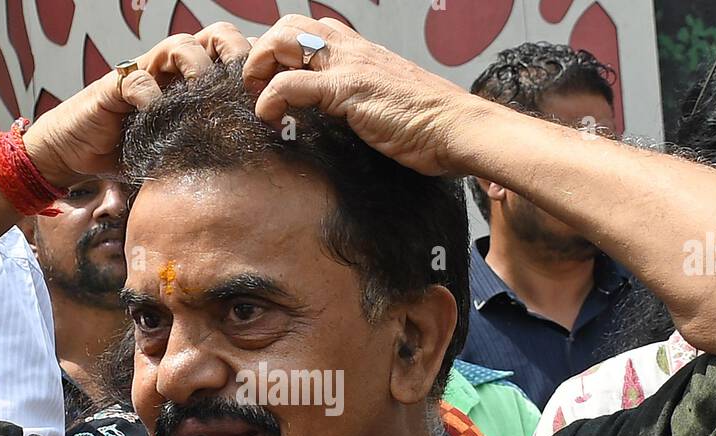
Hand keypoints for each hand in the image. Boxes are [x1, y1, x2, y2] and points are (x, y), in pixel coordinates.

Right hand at [25, 22, 253, 186]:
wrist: (72, 154)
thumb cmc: (128, 152)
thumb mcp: (178, 151)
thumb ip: (209, 146)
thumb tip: (260, 167)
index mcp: (191, 82)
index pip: (230, 57)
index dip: (252, 68)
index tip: (267, 97)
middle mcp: (170, 71)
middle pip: (213, 38)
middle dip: (233, 55)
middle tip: (244, 87)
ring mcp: (143, 74)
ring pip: (180, 47)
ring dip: (198, 68)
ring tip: (204, 97)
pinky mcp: (114, 87)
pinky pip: (139, 80)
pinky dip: (153, 95)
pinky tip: (159, 116)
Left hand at [244, 15, 484, 175]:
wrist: (458, 128)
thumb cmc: (428, 124)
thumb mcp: (385, 103)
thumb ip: (360, 100)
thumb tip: (339, 117)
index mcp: (359, 52)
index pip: (308, 31)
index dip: (280, 51)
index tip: (269, 82)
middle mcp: (351, 50)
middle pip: (289, 26)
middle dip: (262, 53)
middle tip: (258, 89)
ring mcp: (348, 67)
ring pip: (283, 41)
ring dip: (259, 68)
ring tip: (257, 99)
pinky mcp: (346, 90)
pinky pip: (290, 85)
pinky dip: (269, 100)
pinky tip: (271, 119)